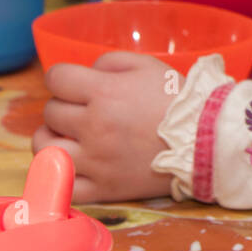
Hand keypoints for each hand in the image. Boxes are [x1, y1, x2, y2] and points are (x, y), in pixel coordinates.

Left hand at [31, 51, 177, 202]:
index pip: (56, 78)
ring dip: (53, 138)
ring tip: (71, 138)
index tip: (74, 85)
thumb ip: (110, 62)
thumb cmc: (179, 100)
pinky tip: (73, 165)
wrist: (207, 140)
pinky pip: (62, 185)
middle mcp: (94, 126)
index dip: (63, 78)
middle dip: (64, 106)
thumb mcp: (148, 65)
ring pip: (44, 148)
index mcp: (104, 92)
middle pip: (50, 112)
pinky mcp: (103, 188)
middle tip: (84, 111)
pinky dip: (60, 175)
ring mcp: (96, 161)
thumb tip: (87, 73)